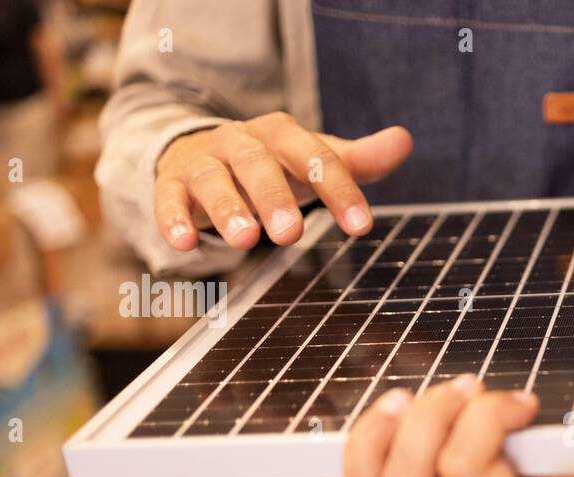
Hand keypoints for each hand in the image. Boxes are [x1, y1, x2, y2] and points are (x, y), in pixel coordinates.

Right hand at [154, 111, 412, 251]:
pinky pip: (168, 196)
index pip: (316, 157)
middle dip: (274, 197)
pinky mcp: (171, 182)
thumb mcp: (315, 162)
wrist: (203, 153)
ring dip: (226, 208)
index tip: (362, 227)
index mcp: (283, 134)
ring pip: (213, 178)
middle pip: (258, 163)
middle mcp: (241, 141)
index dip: (340, 190)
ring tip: (244, 242)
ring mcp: (203, 160)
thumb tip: (405, 140)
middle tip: (291, 234)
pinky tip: (184, 244)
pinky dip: (173, 218)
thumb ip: (358, 160)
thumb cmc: (274, 166)